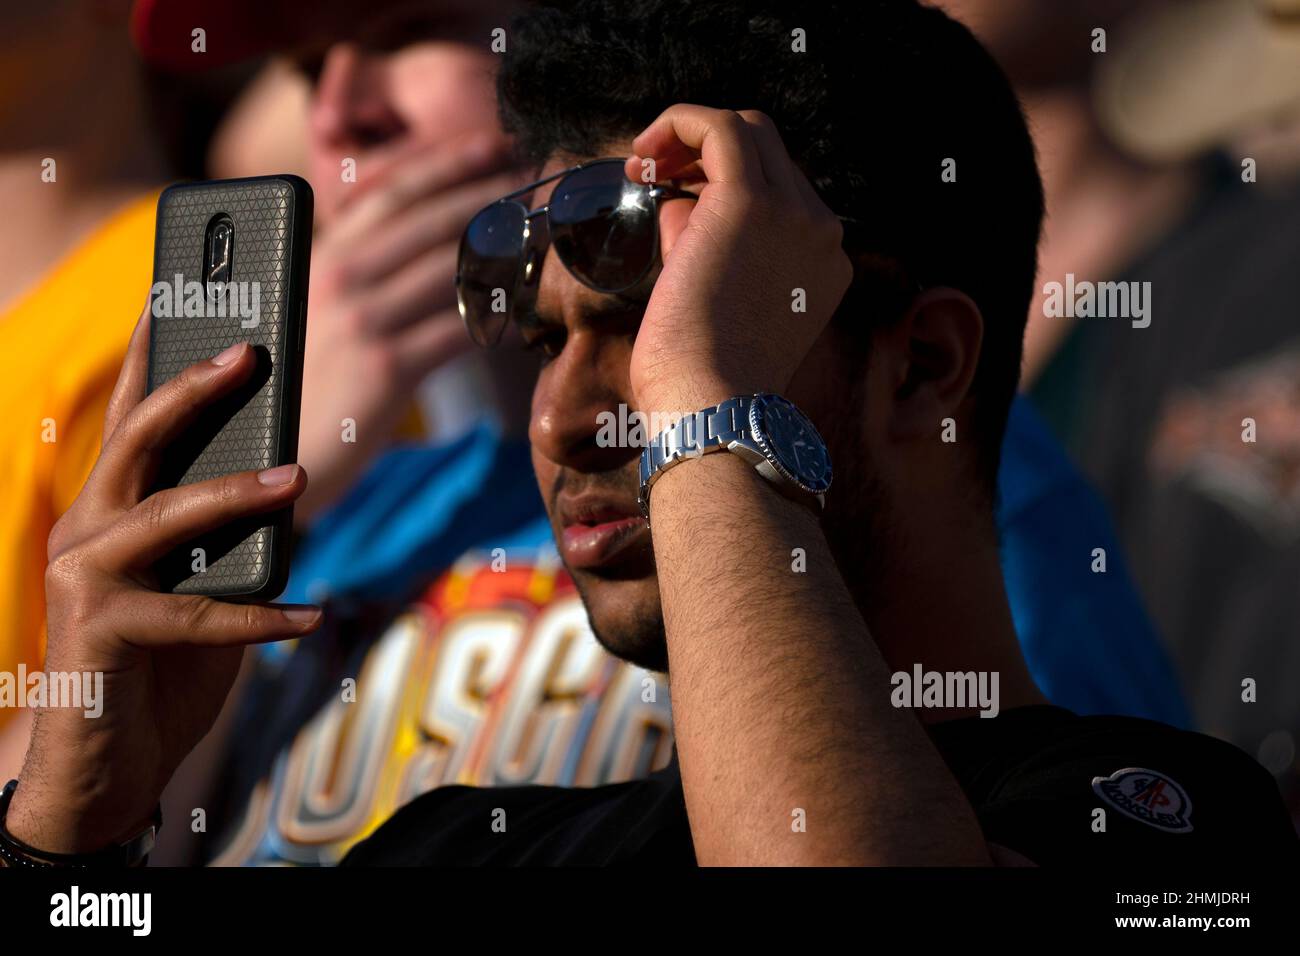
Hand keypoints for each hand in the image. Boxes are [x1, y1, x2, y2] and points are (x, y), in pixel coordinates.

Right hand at [5, 308, 321, 854]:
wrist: (110, 762)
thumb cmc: (161, 662)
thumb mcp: (201, 582)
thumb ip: (229, 533)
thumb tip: (289, 477)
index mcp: (112, 508)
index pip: (132, 417)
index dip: (155, 353)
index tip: (184, 292)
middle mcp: (87, 529)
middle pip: (137, 439)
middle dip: (191, 390)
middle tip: (249, 351)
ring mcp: (84, 578)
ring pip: (165, 516)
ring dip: (236, 495)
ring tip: (298, 477)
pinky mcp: (99, 632)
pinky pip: (196, 615)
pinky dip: (260, 618)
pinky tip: (311, 615)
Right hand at [295, 131, 523, 520]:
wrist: (262, 460)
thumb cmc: (286, 391)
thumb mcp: (299, 317)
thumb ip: (339, 278)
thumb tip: (395, 250)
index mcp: (314, 257)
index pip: (389, 192)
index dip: (446, 163)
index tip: (492, 144)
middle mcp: (337, 279)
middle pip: (431, 220)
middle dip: (490, 192)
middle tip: (538, 178)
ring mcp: (362, 321)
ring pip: (453, 269)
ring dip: (506, 249)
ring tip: (545, 235)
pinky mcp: (388, 369)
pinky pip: (460, 332)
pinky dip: (497, 317)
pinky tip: (525, 310)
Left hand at [624, 105, 853, 413]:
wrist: (713, 404)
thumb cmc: (704, 377)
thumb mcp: (723, 303)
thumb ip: (713, 247)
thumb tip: (680, 203)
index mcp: (824, 263)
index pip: (782, 191)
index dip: (724, 182)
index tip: (677, 196)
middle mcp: (821, 232)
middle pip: (769, 152)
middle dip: (708, 152)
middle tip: (656, 174)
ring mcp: (792, 214)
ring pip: (749, 131)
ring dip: (692, 137)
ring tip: (645, 164)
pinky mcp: (748, 202)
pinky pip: (718, 129)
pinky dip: (680, 123)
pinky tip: (644, 149)